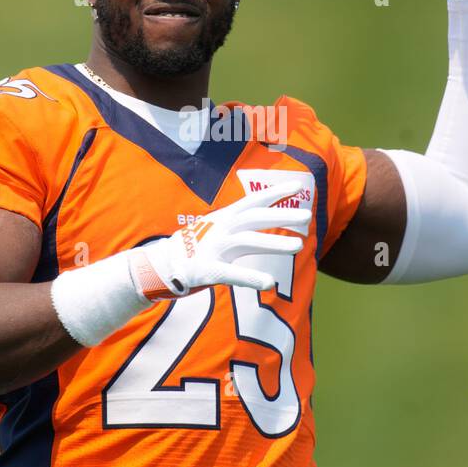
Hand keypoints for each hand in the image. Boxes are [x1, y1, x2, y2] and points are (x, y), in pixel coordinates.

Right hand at [129, 182, 309, 298]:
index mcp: (224, 218)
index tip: (298, 184)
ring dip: (274, 243)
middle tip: (307, 216)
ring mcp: (214, 248)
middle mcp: (221, 228)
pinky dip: (252, 277)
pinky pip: (233, 273)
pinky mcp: (208, 270)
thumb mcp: (218, 229)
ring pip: (248, 242)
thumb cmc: (195, 248)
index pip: (253, 201)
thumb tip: (264, 218)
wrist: (160, 265)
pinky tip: (270, 282)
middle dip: (281, 215)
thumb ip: (240, 225)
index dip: (275, 192)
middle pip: (255, 218)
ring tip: (299, 246)